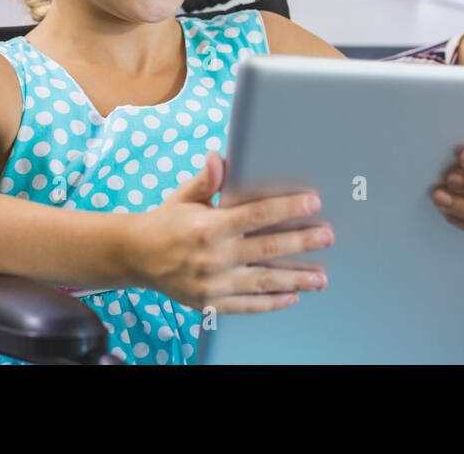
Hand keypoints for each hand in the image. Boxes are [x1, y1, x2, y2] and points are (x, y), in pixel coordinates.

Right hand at [124, 153, 332, 313]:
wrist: (136, 256)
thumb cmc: (167, 221)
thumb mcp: (185, 197)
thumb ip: (207, 180)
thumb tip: (218, 157)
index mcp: (208, 226)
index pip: (256, 215)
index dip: (287, 208)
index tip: (313, 203)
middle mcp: (212, 257)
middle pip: (267, 248)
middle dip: (301, 242)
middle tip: (328, 237)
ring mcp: (212, 284)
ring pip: (263, 282)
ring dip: (295, 279)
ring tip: (321, 278)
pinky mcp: (210, 303)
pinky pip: (247, 306)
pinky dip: (271, 303)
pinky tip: (293, 297)